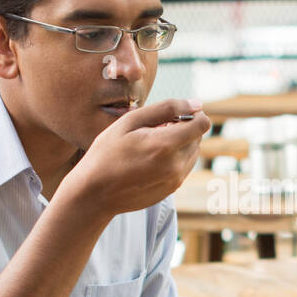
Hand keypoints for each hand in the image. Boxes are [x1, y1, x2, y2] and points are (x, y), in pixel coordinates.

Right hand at [63, 98, 209, 215]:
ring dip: (179, 144)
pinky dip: (173, 159)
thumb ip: (166, 109)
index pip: (202, 124)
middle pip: (197, 137)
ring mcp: (175, 180)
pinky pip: (183, 167)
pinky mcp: (171, 189)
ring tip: (150, 145)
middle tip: (154, 129)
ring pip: (192, 152)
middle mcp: (176, 166)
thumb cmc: (107, 153)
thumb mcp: (130, 122)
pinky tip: (149, 159)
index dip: (192, 114)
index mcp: (165, 145)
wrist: (94, 193)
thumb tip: (197, 104)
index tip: (174, 114)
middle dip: (183, 128)